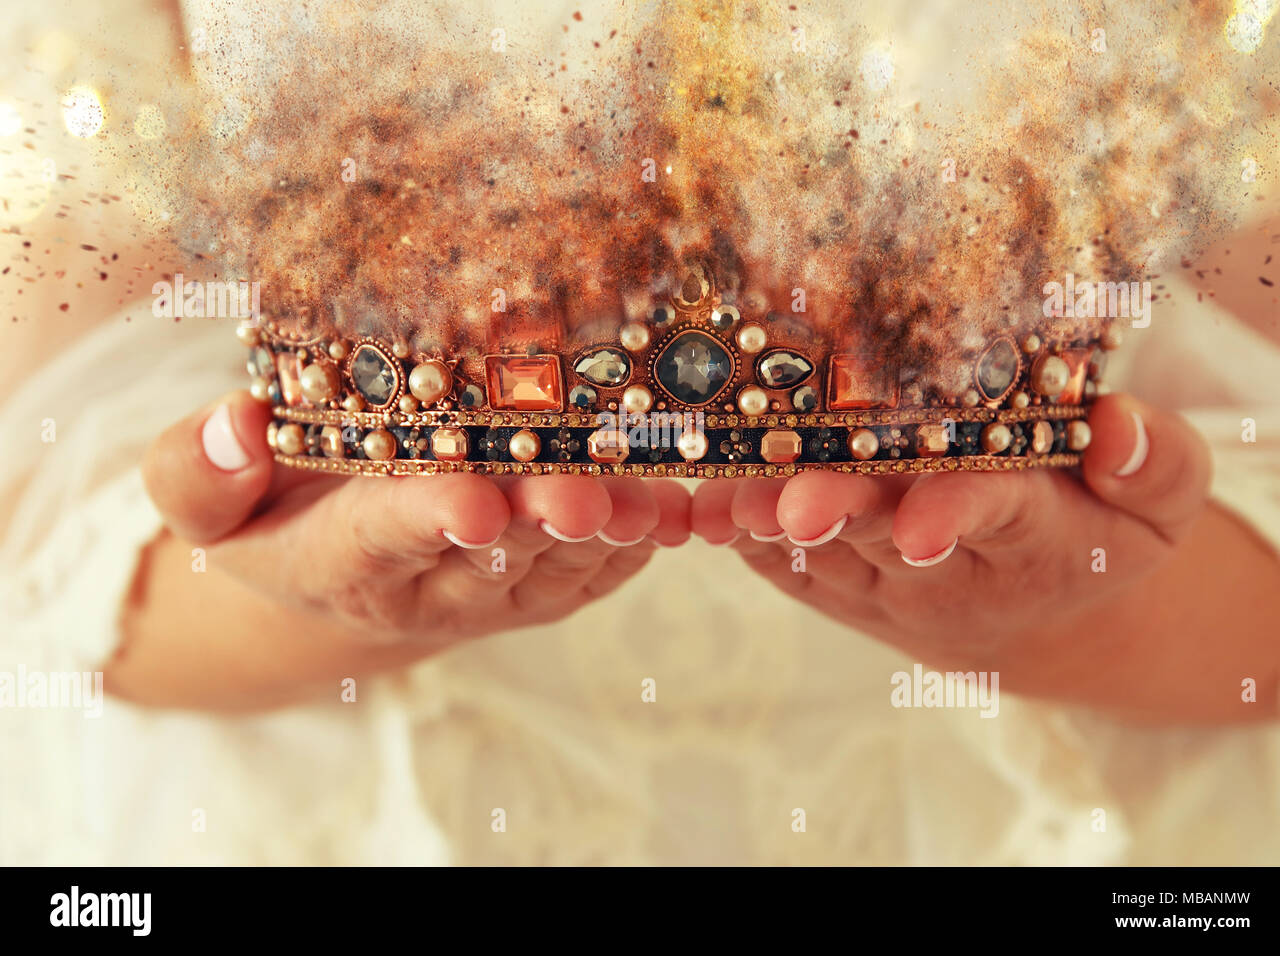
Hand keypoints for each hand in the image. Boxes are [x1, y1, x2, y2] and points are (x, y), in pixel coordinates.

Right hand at [117, 391, 688, 706]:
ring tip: (654, 481)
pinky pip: (614, 561)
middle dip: (540, 517)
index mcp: (343, 562)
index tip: (468, 503)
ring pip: (568, 554)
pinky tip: (685, 490)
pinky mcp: (565, 582)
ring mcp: (510, 588)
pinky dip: (651, 525)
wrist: (359, 568)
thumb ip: (196, 475)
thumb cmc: (276, 515)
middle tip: (582, 492)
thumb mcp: (205, 505)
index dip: (426, 520)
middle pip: (496, 549)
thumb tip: (236, 423)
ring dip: (614, 518)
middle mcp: (436, 585)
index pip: (382, 539)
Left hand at [689, 394, 1254, 717]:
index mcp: (1035, 539)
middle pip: (884, 529)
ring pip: (817, 546)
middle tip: (797, 505)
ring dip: (770, 521)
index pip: (996, 517)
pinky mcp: (826, 581)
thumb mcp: (1160, 509)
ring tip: (729, 501)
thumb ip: (1156, 467)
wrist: (1030, 613)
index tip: (922, 526)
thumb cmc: (1097, 534)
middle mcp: (943, 566)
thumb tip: (1118, 425)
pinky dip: (737, 531)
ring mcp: (875, 578)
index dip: (957, 515)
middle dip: (840, 510)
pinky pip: (775, 562)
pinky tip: (699, 500)